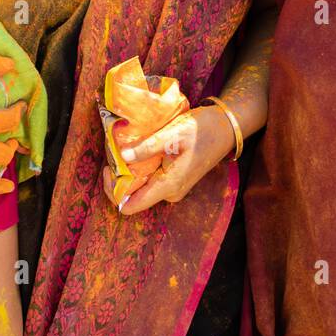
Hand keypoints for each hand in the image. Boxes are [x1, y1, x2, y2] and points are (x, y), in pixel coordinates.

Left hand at [102, 104, 235, 215]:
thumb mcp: (174, 133)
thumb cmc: (202, 130)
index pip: (129, 206)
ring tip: (126, 147)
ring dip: (129, 171)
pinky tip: (139, 149)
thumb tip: (121, 156)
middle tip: (114, 152)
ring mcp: (172, 188)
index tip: (109, 167)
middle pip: (132, 197)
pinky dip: (140, 168)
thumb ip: (147, 147)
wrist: (226, 129)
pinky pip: (149, 180)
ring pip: (140, 188)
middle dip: (119, 177)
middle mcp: (169, 193)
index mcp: (168, 186)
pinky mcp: (174, 180)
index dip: (113, 190)